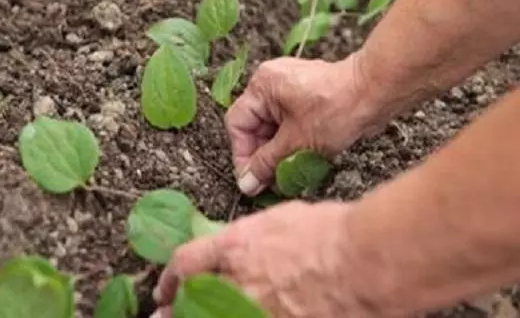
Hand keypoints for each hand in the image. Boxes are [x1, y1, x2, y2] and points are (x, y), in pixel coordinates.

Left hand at [151, 200, 384, 317]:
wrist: (364, 259)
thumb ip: (253, 238)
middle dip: (172, 313)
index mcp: (236, 247)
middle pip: (191, 303)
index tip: (165, 289)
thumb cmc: (330, 232)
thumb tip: (243, 247)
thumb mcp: (281, 221)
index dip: (170, 278)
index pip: (187, 262)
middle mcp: (238, 281)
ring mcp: (256, 310)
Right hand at [226, 53, 376, 195]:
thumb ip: (266, 164)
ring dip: (278, 150)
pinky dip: (291, 140)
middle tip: (271, 179)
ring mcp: (289, 86)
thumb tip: (247, 183)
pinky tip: (301, 157)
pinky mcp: (305, 95)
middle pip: (254, 125)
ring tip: (288, 172)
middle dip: (263, 154)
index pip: (238, 124)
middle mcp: (271, 81)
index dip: (242, 154)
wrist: (376, 92)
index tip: (251, 178)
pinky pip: (288, 121)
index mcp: (262, 86)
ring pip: (272, 126)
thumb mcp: (296, 143)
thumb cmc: (338, 109)